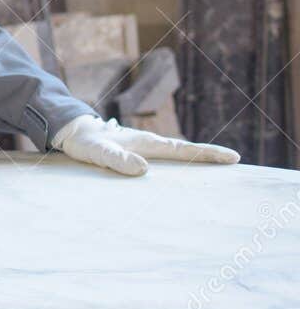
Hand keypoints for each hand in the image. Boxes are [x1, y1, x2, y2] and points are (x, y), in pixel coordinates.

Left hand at [52, 113, 239, 175]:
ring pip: (177, 156)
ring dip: (196, 162)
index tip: (233, 157)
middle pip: (187, 151)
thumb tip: (144, 169)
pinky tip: (183, 177)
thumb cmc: (85, 142)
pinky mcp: (138, 153)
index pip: (184, 149)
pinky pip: (164, 161)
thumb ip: (117, 160)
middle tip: (236, 163)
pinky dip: (179, 166)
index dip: (208, 154)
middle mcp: (150, 144)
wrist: (73, 132)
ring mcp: (145, 148)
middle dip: (210, 157)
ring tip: (218, 171)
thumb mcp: (99, 152)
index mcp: (147, 143)